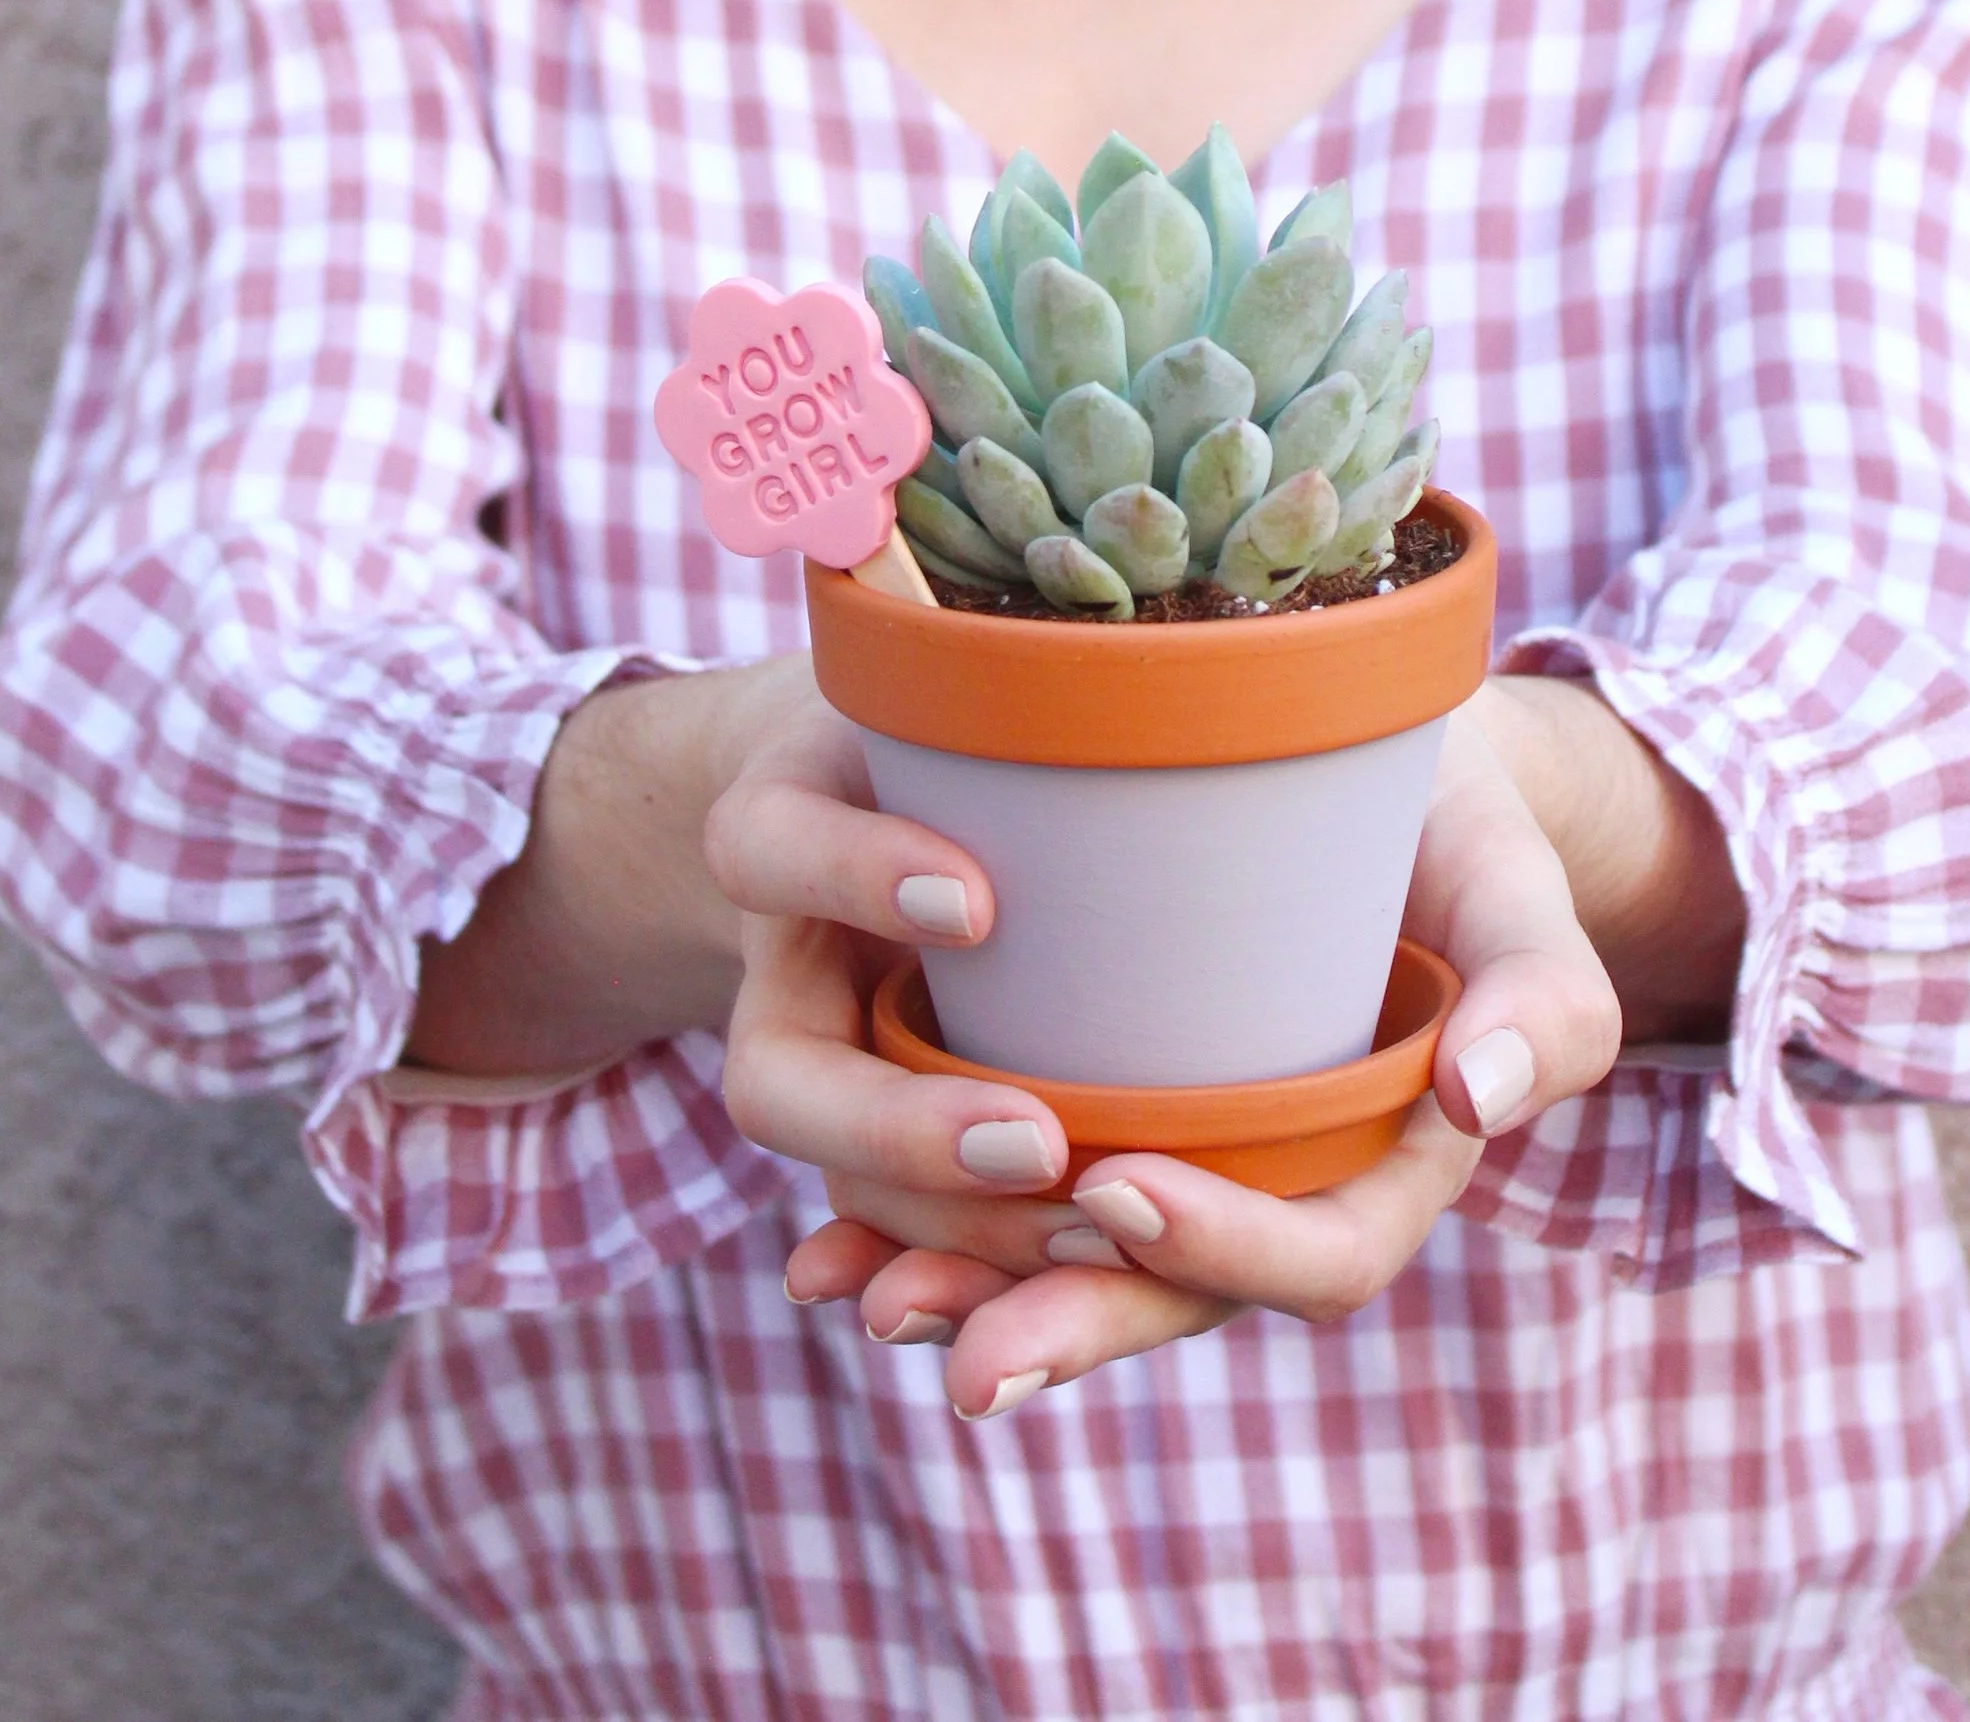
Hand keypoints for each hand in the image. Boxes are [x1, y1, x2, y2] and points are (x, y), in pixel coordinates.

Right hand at [707, 693, 1089, 1289]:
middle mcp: (778, 968)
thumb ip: (1017, 680)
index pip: (777, 845)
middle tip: (1042, 1142)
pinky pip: (905, 1236)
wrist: (867, 792)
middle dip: (901, 1134)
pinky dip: (959, 1282)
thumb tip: (1192, 648)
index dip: (855, 876)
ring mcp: (824, 1072)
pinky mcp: (894, 1140)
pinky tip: (1027, 1321)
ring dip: (954, 1232)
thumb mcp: (954, 673)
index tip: (974, 902)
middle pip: (780, 1086)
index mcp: (778, 827)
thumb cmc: (955, 712)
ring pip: (843, 1187)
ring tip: (1091, 1243)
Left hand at [774, 699, 1621, 1417]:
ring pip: (1067, 1259)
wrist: (1370, 743)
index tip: (1118, 1186)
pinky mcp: (1088, 1096)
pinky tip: (819, 1254)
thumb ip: (1541, 991)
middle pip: (1170, 1290)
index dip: (1224, 1248)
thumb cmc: (1455, 815)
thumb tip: (1477, 1105)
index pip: (1324, 1253)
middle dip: (1061, 1322)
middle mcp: (1271, 1179)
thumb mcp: (1515, 881)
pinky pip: (999, 1195)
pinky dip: (908, 1225)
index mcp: (1389, 1161)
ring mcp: (1176, 1148)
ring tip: (854, 1297)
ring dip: (961, 1289)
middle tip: (948, 1346)